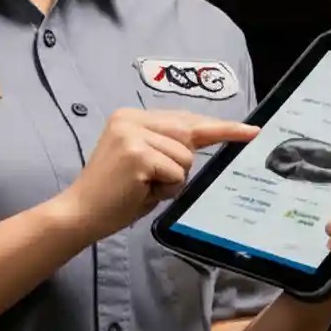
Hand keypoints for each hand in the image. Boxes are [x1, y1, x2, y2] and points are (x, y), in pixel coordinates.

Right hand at [55, 109, 259, 240]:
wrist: (81, 212)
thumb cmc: (114, 194)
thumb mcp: (143, 162)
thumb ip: (166, 147)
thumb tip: (200, 142)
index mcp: (130, 117)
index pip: (183, 118)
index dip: (218, 126)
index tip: (250, 129)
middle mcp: (131, 119)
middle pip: (189, 132)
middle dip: (205, 148)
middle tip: (226, 147)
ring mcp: (133, 134)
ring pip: (186, 157)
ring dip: (174, 179)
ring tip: (145, 187)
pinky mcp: (138, 154)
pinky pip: (176, 173)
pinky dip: (166, 189)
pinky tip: (141, 192)